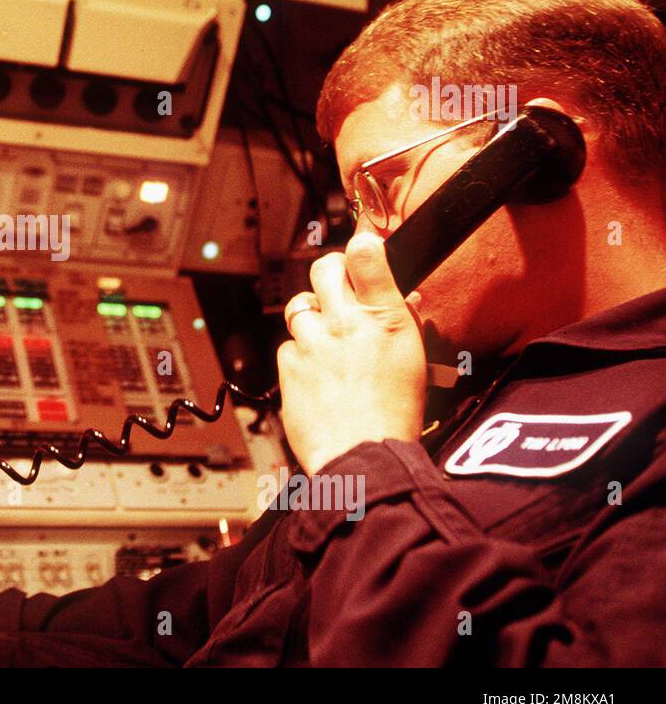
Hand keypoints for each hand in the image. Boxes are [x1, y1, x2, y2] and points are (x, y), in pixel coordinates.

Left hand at [276, 233, 426, 475]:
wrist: (364, 457)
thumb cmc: (395, 414)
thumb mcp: (414, 361)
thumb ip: (403, 323)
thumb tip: (401, 299)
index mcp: (386, 319)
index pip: (366, 255)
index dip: (360, 247)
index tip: (360, 250)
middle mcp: (346, 323)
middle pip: (324, 269)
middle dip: (329, 273)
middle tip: (335, 286)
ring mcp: (313, 343)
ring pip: (300, 308)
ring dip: (311, 318)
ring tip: (325, 341)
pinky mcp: (289, 365)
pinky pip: (288, 347)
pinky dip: (299, 355)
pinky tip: (315, 375)